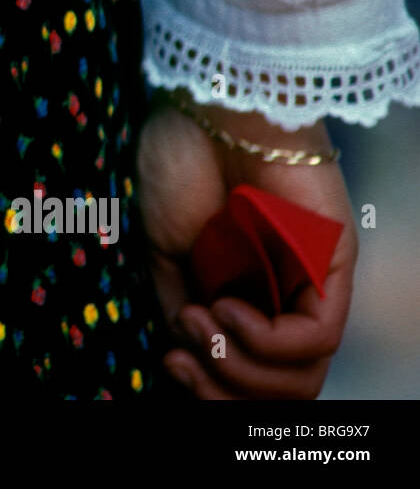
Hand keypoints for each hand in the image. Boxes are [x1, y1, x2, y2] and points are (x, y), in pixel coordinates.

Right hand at [137, 90, 356, 397]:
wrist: (206, 106)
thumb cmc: (179, 159)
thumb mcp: (165, 246)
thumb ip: (180, 299)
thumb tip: (190, 352)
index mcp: (240, 289)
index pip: (246, 371)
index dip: (209, 387)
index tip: (169, 360)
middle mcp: (280, 294)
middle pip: (277, 389)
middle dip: (222, 391)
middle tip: (181, 358)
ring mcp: (310, 283)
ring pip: (302, 377)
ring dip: (240, 369)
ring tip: (200, 322)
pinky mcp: (333, 265)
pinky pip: (316, 337)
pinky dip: (264, 339)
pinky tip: (226, 306)